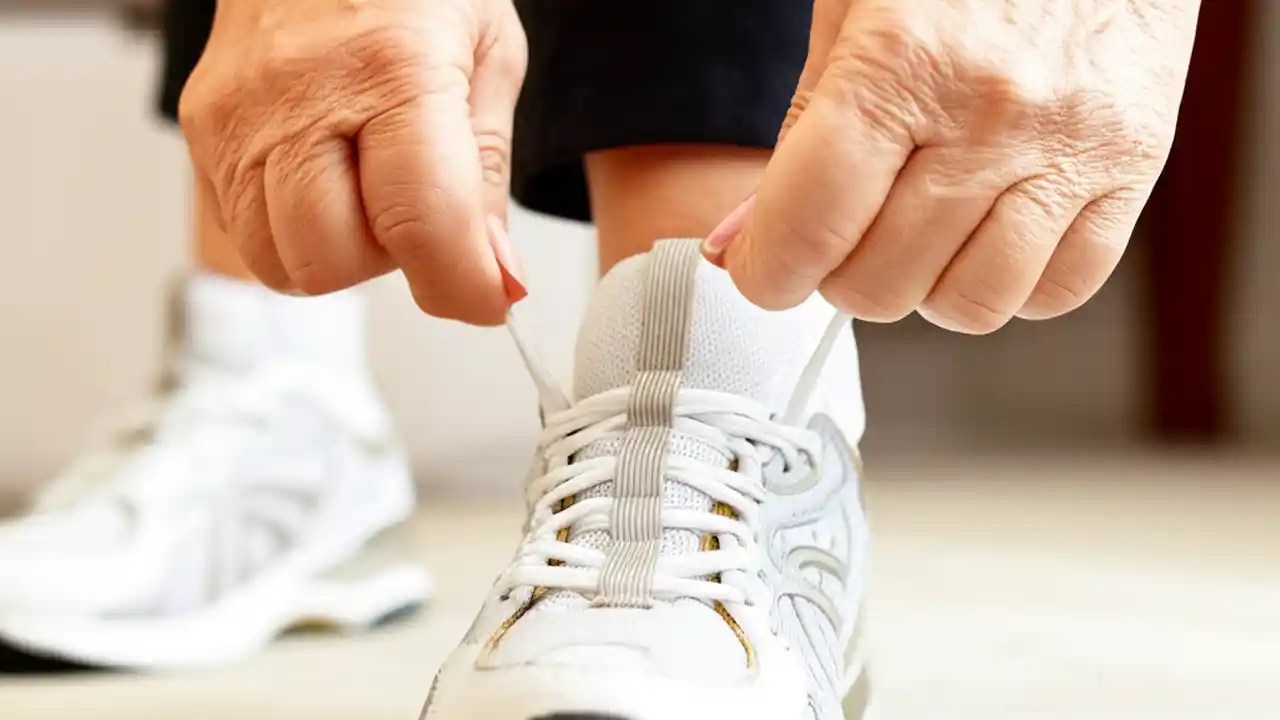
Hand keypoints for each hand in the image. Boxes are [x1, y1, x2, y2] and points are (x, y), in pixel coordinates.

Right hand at [180, 0, 527, 324]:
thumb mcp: (489, 57)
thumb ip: (488, 174)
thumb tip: (494, 277)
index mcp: (393, 72)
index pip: (422, 226)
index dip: (464, 287)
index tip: (488, 296)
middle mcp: (300, 96)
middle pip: (332, 263)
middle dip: (390, 263)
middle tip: (416, 211)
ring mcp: (238, 116)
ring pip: (281, 264)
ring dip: (338, 253)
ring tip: (367, 189)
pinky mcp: (202, 129)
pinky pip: (246, 234)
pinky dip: (294, 230)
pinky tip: (324, 176)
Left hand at [706, 0, 1200, 332]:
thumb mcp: (851, 9)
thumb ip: (796, 133)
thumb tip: (739, 243)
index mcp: (902, 59)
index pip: (809, 227)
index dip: (766, 271)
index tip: (763, 268)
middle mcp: (990, 111)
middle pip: (879, 283)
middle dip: (838, 275)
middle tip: (844, 231)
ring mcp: (1069, 143)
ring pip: (968, 306)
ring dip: (922, 290)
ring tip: (916, 234)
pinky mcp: (1134, 164)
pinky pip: (1058, 291)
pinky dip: (1008, 286)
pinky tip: (985, 235)